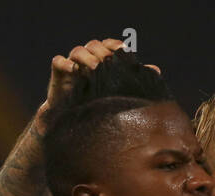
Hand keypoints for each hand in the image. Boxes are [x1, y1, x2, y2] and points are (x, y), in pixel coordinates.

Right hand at [33, 39, 160, 134]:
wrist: (75, 132)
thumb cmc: (100, 112)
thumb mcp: (120, 98)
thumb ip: (135, 83)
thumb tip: (156, 70)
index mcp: (102, 65)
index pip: (108, 46)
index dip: (115, 45)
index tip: (124, 50)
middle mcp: (87, 64)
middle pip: (93, 46)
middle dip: (102, 50)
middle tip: (108, 60)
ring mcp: (72, 70)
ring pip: (77, 51)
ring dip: (86, 56)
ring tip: (95, 66)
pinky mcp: (58, 79)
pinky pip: (58, 62)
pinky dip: (65, 63)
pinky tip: (74, 70)